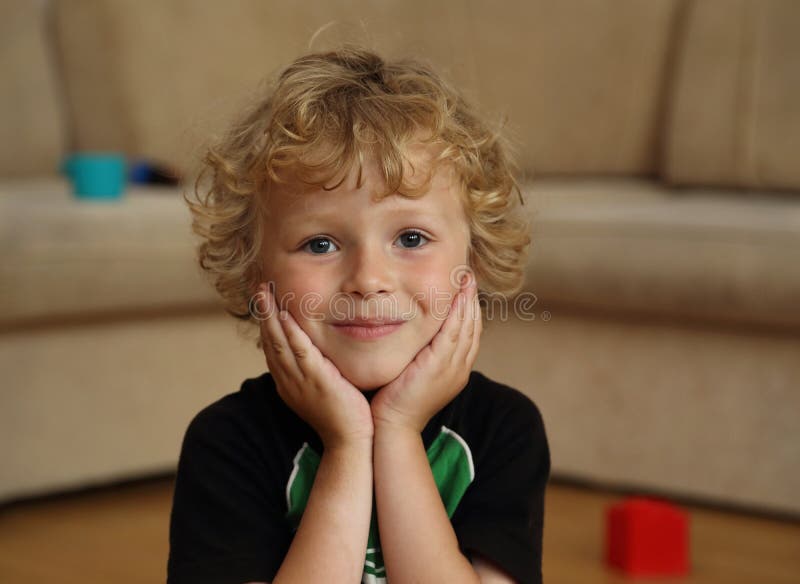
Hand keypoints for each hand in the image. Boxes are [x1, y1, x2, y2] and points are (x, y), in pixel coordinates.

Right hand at [254, 282, 374, 449]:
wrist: (350, 442)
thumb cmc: (343, 417)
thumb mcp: (324, 390)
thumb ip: (319, 370)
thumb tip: (321, 354)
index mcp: (288, 383)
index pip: (272, 348)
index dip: (267, 324)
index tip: (264, 302)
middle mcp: (288, 380)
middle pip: (270, 340)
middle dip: (263, 313)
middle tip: (259, 288)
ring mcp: (300, 380)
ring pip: (279, 341)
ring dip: (270, 315)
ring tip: (265, 292)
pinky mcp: (317, 380)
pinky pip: (299, 351)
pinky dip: (290, 332)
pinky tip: (284, 315)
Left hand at [370, 272, 481, 433]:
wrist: (393, 426)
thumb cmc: (394, 402)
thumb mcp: (412, 374)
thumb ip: (417, 355)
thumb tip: (412, 337)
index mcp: (455, 371)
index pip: (468, 334)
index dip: (468, 311)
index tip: (465, 291)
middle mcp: (459, 368)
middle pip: (473, 327)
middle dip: (472, 301)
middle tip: (470, 278)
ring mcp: (453, 367)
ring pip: (467, 327)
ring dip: (468, 301)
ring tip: (466, 279)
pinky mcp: (440, 365)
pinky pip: (454, 332)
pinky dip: (458, 312)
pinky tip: (458, 295)